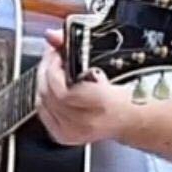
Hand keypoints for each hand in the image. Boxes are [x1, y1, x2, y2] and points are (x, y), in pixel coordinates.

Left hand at [34, 29, 138, 146]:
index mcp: (102, 103)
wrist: (129, 115)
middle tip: (51, 57)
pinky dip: (43, 97)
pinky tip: (51, 87)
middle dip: (46, 71)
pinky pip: (42, 112)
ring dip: (42, 82)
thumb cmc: (120, 89)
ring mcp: (73, 132)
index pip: (64, 92)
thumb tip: (52, 36)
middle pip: (49, 96)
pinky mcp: (63, 136)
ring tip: (51, 69)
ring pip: (42, 103)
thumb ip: (73, 45)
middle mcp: (87, 122)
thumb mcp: (104, 61)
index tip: (56, 54)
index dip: (53, 70)